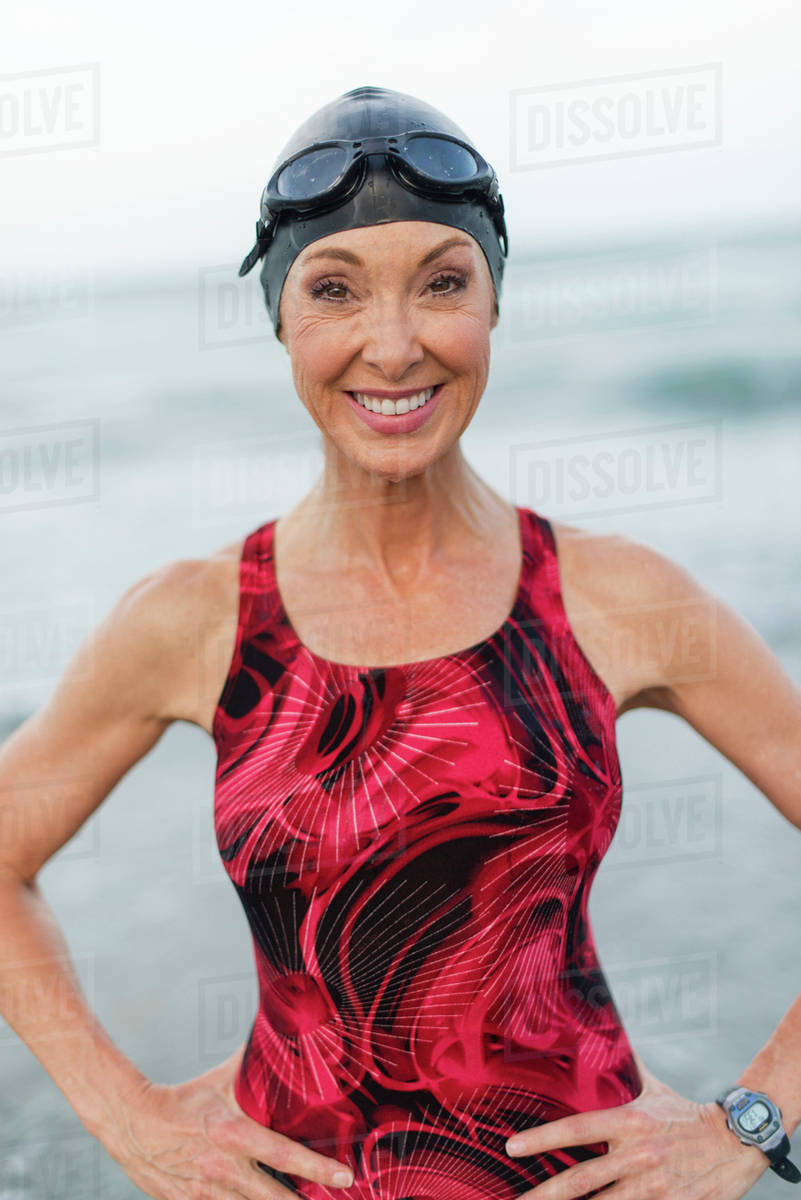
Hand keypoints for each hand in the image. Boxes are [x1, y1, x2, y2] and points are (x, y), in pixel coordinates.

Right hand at [92, 1044, 354, 1197]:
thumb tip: (278, 1037)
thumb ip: (251, 1066)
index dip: (318, 1168)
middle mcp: (222, 1169)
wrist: (130, 1122)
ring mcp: (205, 1194)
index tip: (346, 1176)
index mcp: (232, 1134)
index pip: (284, 1155)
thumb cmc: (179, 1100)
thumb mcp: (219, 1081)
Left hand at [505, 1052, 770, 1197]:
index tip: (512, 1147)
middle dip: (545, 1194)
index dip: (542, 1139)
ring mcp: (653, 1187)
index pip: (576, 1130)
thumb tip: (604, 1032)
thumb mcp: (652, 1087)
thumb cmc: (687, 1114)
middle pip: (580, 1180)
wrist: (735, 1142)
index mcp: (629, 1122)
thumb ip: (625, 1066)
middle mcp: (638, 1156)